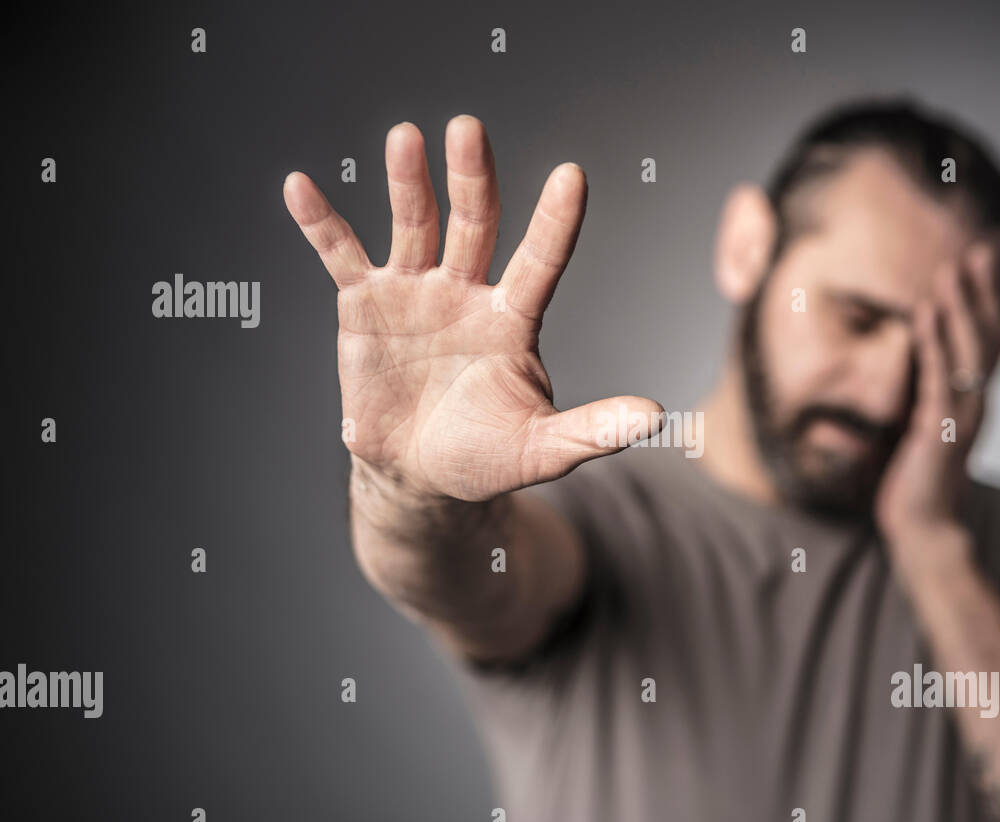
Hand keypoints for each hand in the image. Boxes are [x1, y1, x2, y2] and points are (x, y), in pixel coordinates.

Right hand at [284, 117, 662, 501]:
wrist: (418, 473)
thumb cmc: (486, 455)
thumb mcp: (542, 449)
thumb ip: (593, 429)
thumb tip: (657, 419)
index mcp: (513, 319)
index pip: (540, 262)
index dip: (554, 223)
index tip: (572, 176)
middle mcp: (467, 292)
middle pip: (474, 224)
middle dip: (473, 178)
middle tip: (469, 129)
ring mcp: (414, 291)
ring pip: (413, 225)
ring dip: (409, 183)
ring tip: (407, 138)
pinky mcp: (364, 303)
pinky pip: (341, 255)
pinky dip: (320, 223)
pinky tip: (300, 187)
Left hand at [874, 241, 999, 559]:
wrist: (922, 528)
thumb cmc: (919, 480)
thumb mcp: (927, 426)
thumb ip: (933, 395)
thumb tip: (926, 364)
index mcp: (976, 401)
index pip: (995, 342)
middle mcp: (977, 403)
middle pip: (993, 337)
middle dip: (990, 291)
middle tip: (986, 247)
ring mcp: (962, 417)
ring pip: (970, 352)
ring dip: (961, 306)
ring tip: (951, 266)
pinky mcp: (939, 430)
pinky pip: (938, 377)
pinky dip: (934, 342)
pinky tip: (925, 312)